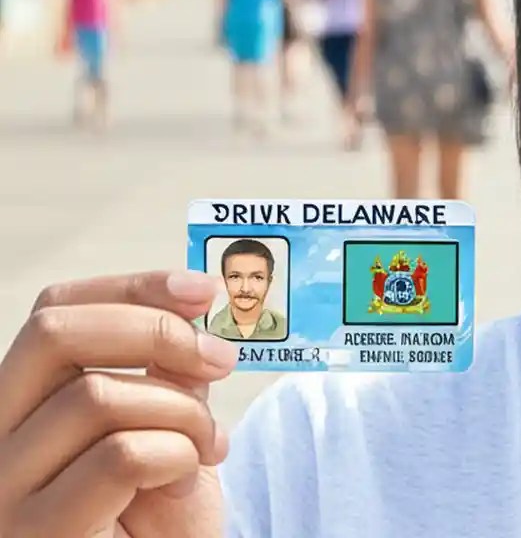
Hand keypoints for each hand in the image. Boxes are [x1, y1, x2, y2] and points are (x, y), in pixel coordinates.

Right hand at [0, 271, 234, 536]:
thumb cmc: (159, 524)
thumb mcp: (164, 432)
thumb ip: (164, 378)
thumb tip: (194, 308)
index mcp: (20, 409)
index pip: (52, 313)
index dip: (131, 288)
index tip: (203, 290)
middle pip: (55, 334)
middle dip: (155, 330)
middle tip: (220, 361)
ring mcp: (4, 491)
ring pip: (98, 395)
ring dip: (182, 413)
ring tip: (208, 448)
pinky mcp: (38, 533)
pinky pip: (122, 455)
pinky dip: (177, 454)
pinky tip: (188, 479)